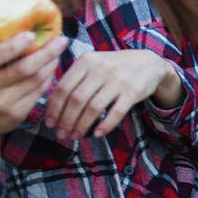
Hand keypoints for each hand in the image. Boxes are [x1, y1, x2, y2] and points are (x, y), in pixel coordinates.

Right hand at [0, 33, 66, 144]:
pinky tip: (51, 69)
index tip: (30, 34)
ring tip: (58, 52)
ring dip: (51, 64)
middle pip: (24, 69)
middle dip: (47, 53)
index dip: (14, 46)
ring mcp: (2, 103)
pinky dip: (48, 79)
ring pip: (36, 81)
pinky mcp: (16, 114)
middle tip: (61, 40)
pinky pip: (39, 92)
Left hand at [43, 49, 177, 140]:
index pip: (63, 88)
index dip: (54, 108)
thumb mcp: (92, 66)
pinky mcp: (133, 91)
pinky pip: (116, 112)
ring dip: (82, 125)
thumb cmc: (114, 67)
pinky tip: (98, 134)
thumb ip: (72, 81)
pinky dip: (105, 125)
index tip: (50, 123)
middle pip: (76, 100)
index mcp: (86, 61)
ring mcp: (118, 80)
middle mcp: (101, 68)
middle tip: (62, 134)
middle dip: (66, 121)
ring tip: (76, 136)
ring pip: (94, 108)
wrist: (148, 63)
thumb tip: (49, 104)